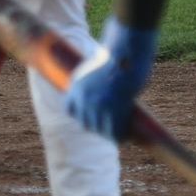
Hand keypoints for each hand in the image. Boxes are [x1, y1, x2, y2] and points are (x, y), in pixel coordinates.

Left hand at [65, 18, 158, 140]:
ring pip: (100, 129)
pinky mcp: (114, 111)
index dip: (79, 114)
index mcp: (76, 87)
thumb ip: (93, 76)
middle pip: (85, 122)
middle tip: (106, 127)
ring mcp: (98, 107)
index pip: (69, 109)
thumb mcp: (96, 66)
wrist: (125, 58)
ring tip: (117, 134)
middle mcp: (83, 99)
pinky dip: (120, 135)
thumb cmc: (114, 59)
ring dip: (108, 133)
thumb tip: (97, 73)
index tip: (88, 116)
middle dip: (95, 125)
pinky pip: (115, 131)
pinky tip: (126, 137)